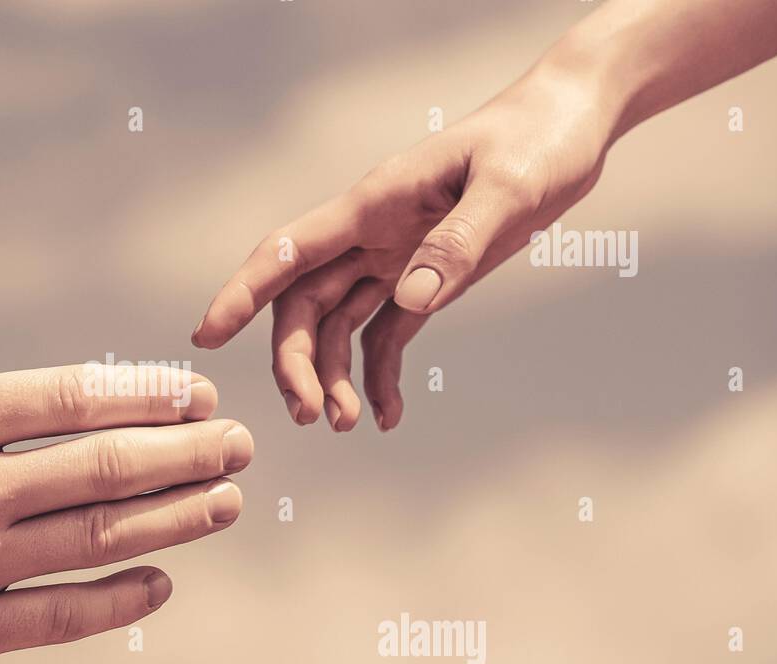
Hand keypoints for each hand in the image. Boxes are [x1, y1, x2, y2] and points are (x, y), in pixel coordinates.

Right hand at [190, 67, 611, 430]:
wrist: (570, 126)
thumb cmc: (538, 140)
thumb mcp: (510, 187)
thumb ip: (457, 242)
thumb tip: (409, 299)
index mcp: (373, 204)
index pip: (288, 252)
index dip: (242, 293)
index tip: (206, 336)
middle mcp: (370, 233)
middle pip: (303, 304)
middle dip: (295, 361)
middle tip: (312, 415)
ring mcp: (394, 257)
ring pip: (335, 325)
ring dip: (332, 376)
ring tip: (352, 424)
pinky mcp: (426, 278)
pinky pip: (385, 334)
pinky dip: (380, 375)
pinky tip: (388, 414)